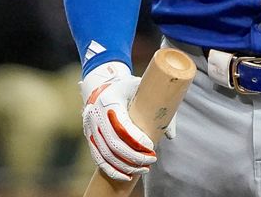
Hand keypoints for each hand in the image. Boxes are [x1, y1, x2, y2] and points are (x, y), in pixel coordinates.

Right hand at [80, 62, 155, 181]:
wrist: (101, 84)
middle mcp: (95, 115)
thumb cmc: (127, 87)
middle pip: (113, 144)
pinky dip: (111, 170)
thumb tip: (171, 135)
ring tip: (144, 170)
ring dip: (125, 166)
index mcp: (108, 100)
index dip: (136, 140)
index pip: (121, 125)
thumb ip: (159, 106)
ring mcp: (90, 127)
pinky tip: (126, 176)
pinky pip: (98, 158)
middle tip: (152, 160)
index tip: (151, 147)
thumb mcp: (142, 88)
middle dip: (133, 156)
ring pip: (106, 154)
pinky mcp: (89, 137)